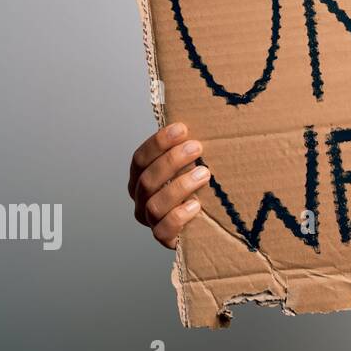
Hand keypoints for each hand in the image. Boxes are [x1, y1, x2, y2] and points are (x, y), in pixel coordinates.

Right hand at [128, 122, 208, 248]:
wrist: (210, 218)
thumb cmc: (198, 182)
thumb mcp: (192, 160)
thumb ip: (187, 142)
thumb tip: (200, 112)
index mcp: (141, 176)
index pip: (140, 159)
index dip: (158, 143)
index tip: (181, 128)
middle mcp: (141, 198)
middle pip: (146, 180)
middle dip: (171, 161)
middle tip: (197, 148)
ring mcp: (151, 220)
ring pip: (154, 205)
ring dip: (179, 187)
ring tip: (204, 174)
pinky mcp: (165, 238)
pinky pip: (164, 231)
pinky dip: (179, 217)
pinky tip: (197, 205)